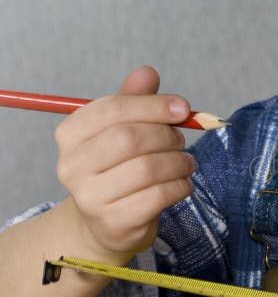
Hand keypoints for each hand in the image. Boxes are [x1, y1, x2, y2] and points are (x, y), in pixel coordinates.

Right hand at [54, 66, 195, 260]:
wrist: (107, 225)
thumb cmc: (118, 169)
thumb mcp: (122, 130)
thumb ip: (134, 101)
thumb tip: (147, 71)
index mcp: (71, 134)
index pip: (113, 108)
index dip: (153, 105)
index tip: (183, 108)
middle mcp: (72, 165)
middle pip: (130, 138)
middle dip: (167, 136)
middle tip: (182, 141)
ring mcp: (90, 197)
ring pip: (147, 168)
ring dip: (179, 162)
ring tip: (186, 163)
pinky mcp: (114, 222)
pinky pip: (158, 196)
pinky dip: (180, 186)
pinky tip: (182, 184)